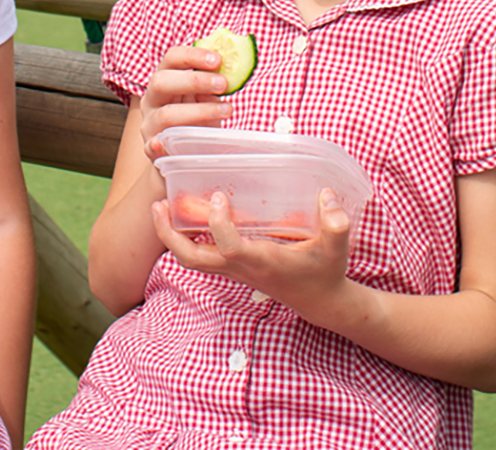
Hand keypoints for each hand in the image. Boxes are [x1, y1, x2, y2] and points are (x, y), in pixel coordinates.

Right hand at [136, 46, 232, 157]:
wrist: (181, 152)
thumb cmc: (196, 118)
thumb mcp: (203, 98)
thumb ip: (212, 86)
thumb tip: (232, 73)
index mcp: (163, 79)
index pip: (171, 58)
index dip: (193, 56)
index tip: (218, 60)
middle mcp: (152, 99)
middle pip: (161, 82)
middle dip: (194, 81)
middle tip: (223, 84)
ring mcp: (149, 124)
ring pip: (166, 115)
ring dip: (199, 111)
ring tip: (226, 110)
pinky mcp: (151, 149)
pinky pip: (151, 147)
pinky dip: (158, 145)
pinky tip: (163, 144)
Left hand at [151, 188, 356, 316]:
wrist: (320, 302)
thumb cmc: (326, 272)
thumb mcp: (336, 249)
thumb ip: (336, 224)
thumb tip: (328, 194)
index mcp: (262, 262)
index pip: (230, 248)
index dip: (219, 225)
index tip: (220, 196)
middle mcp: (241, 268)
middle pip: (192, 259)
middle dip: (170, 234)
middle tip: (158, 203)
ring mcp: (234, 271)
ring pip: (190, 260)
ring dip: (171, 236)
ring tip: (160, 207)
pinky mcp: (233, 268)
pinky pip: (200, 257)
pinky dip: (185, 238)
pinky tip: (185, 216)